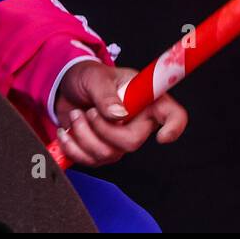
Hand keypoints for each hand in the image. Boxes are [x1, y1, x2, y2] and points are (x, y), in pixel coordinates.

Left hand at [53, 62, 187, 165]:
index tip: (161, 137)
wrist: (65, 86)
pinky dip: (72, 147)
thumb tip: (118, 114)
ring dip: (83, 134)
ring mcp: (119, 139)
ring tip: (76, 115)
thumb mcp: (95, 77)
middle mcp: (137, 122)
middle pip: (132, 142)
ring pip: (108, 154)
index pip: (173, 115)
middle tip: (89, 111)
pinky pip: (90, 161)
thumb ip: (106, 95)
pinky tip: (66, 131)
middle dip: (103, 129)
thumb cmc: (87, 76)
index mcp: (145, 99)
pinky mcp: (101, 150)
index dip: (174, 128)